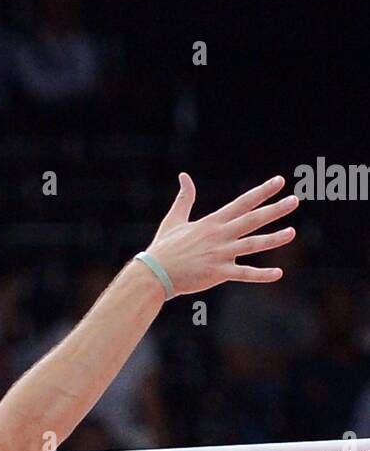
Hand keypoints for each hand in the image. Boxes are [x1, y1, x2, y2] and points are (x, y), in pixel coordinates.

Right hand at [147, 173, 298, 296]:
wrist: (154, 272)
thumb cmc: (164, 247)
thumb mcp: (174, 219)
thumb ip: (184, 198)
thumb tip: (184, 176)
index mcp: (212, 222)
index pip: (242, 203)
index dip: (262, 191)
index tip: (280, 182)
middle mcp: (219, 235)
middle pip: (252, 220)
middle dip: (275, 209)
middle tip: (295, 200)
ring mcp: (220, 254)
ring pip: (253, 245)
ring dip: (274, 239)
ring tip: (292, 233)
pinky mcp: (218, 273)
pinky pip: (244, 274)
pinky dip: (262, 274)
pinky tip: (278, 273)